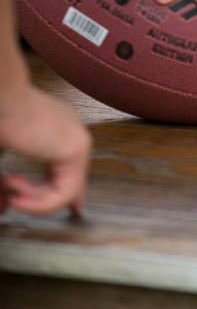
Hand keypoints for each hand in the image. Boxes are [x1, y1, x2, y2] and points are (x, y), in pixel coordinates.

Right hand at [0, 82, 91, 215]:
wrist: (1, 97)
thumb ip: (6, 186)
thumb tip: (6, 210)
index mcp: (55, 129)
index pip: (68, 166)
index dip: (67, 192)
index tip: (75, 210)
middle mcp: (70, 133)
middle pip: (67, 182)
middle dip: (36, 199)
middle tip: (10, 190)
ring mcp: (77, 139)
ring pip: (65, 192)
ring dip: (31, 199)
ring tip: (10, 182)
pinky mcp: (77, 149)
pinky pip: (66, 194)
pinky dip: (39, 203)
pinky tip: (18, 195)